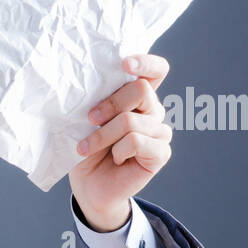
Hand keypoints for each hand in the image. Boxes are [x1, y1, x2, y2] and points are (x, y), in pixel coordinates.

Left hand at [69, 53, 172, 230]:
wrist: (88, 185)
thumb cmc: (86, 148)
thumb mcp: (85, 120)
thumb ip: (95, 100)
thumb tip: (88, 83)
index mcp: (136, 96)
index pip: (156, 70)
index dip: (145, 62)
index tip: (124, 63)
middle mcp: (152, 110)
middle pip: (141, 90)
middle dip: (109, 105)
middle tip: (89, 120)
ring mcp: (160, 131)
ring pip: (131, 121)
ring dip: (103, 136)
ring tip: (88, 148)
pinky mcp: (161, 152)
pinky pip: (137, 141)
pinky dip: (118, 151)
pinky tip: (116, 159)